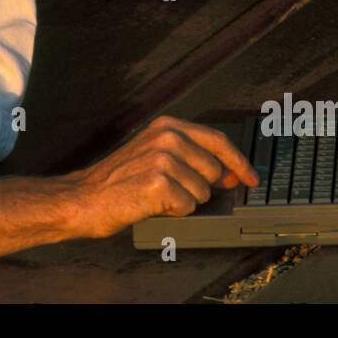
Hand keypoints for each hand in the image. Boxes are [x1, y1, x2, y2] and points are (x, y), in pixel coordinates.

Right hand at [65, 115, 258, 238]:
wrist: (86, 198)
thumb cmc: (120, 181)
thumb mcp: (155, 155)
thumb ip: (192, 157)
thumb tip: (230, 173)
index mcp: (167, 125)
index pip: (218, 140)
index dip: (239, 162)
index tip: (251, 178)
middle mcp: (167, 136)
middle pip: (214, 170)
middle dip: (199, 187)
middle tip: (170, 190)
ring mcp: (163, 158)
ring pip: (202, 192)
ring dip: (184, 201)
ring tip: (156, 196)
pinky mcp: (159, 183)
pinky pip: (187, 206)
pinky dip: (173, 212)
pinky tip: (152, 205)